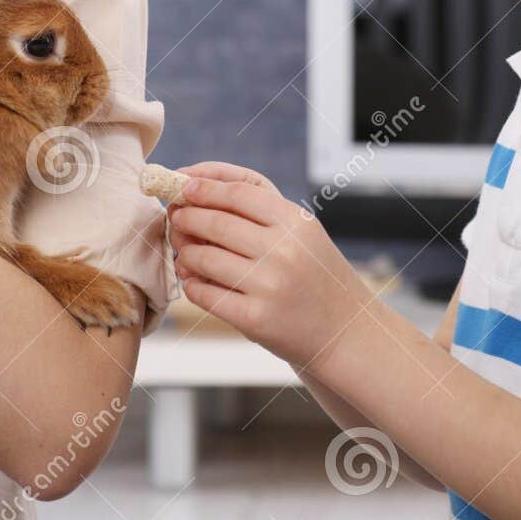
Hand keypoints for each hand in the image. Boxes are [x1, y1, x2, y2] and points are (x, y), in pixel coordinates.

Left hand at [169, 161, 372, 367]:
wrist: (344, 332)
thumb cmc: (315, 276)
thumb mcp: (302, 232)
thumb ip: (258, 209)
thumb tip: (195, 190)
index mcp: (296, 222)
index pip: (237, 193)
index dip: (203, 187)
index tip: (182, 187)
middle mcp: (284, 251)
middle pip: (215, 223)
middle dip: (186, 218)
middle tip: (176, 219)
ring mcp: (269, 285)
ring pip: (203, 259)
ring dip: (185, 254)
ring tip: (186, 254)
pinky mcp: (255, 319)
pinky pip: (205, 294)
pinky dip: (192, 285)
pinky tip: (195, 282)